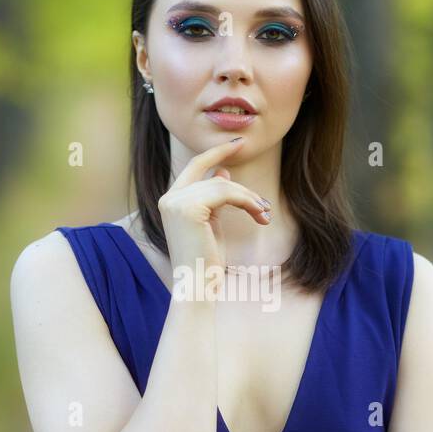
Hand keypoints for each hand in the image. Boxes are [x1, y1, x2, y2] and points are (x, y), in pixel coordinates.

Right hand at [158, 136, 271, 277]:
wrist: (197, 286)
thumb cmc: (205, 261)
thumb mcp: (212, 223)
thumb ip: (214, 197)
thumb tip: (224, 172)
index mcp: (171, 201)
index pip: (194, 167)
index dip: (216, 153)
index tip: (237, 144)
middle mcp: (169, 199)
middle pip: (211, 175)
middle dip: (240, 183)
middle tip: (262, 190)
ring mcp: (176, 202)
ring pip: (222, 185)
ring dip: (248, 198)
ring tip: (263, 214)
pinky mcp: (188, 208)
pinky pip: (226, 194)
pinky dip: (247, 202)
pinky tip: (259, 216)